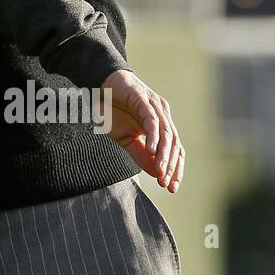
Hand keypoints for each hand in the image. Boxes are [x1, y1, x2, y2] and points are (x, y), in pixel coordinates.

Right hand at [102, 70, 183, 193]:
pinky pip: (152, 120)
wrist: (99, 86)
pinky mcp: (143, 99)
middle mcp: (162, 114)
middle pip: (174, 143)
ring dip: (164, 155)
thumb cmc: (113, 111)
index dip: (175, 168)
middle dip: (171, 165)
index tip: (172, 187)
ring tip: (160, 172)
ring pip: (166, 134)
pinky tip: (152, 151)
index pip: (175, 149)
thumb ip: (141, 154)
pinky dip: (153, 137)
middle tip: (165, 183)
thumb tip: (156, 174)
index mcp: (161, 124)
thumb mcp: (126, 139)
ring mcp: (154, 106)